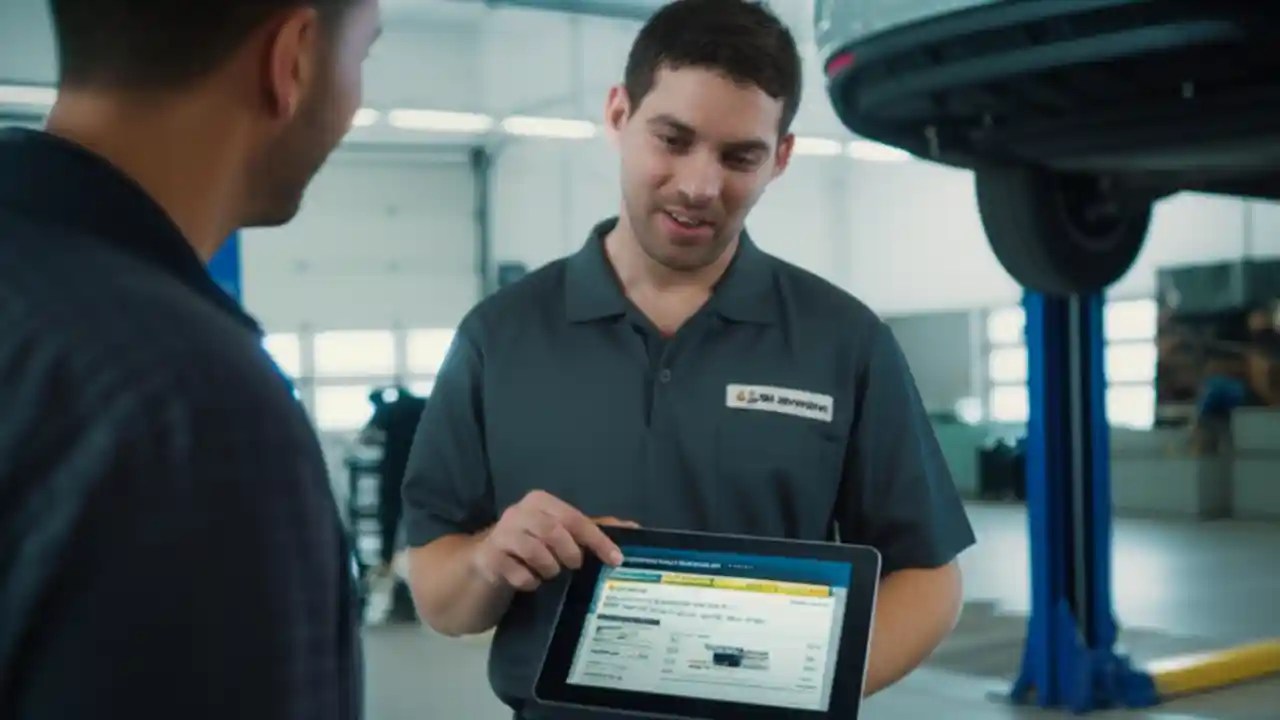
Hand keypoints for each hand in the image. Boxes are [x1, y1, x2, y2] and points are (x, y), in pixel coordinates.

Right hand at [471, 490, 637, 591]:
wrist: (481, 567)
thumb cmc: (527, 548)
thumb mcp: (558, 536)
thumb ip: (591, 530)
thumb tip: (633, 528)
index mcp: (539, 501)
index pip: (574, 518)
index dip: (598, 540)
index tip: (616, 560)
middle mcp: (518, 512)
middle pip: (554, 530)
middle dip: (570, 553)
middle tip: (574, 566)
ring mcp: (500, 534)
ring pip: (535, 550)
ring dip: (550, 568)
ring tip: (550, 574)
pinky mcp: (489, 559)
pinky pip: (517, 572)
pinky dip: (530, 582)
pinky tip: (530, 583)